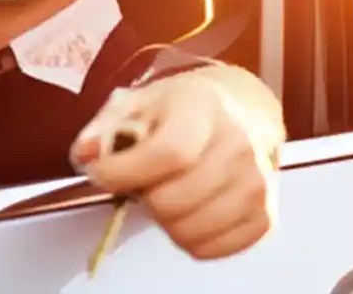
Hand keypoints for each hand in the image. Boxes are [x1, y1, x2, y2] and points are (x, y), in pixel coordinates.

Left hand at [69, 70, 278, 259]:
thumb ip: (102, 129)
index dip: (124, 172)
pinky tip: (188, 209)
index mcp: (202, 107)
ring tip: (168, 192)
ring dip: (165, 220)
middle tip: (143, 180)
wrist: (239, 112)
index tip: (101, 174)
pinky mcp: (265, 217)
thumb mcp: (135, 103)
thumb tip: (86, 156)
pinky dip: (189, 238)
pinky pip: (211, 249)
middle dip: (143, 197)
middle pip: (174, 201)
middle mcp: (239, 144)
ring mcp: (257, 183)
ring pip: (189, 231)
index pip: (168, 154)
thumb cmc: (178, 109)